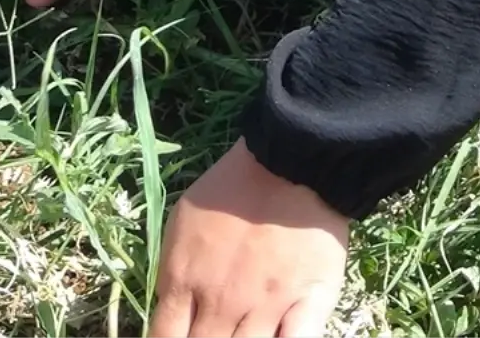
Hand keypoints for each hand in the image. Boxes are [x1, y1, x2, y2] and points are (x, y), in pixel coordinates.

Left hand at [151, 139, 347, 336]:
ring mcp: (266, 307)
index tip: (185, 336)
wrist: (291, 159)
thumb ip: (172, 272)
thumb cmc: (235, 185)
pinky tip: (276, 336)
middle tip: (216, 327)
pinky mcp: (308, 304)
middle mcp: (221, 303)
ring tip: (243, 331)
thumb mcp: (183, 221)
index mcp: (185, 280)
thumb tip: (171, 311)